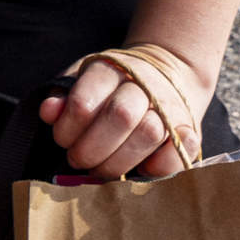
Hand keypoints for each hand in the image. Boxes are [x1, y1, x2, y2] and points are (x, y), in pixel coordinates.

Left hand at [41, 46, 211, 181]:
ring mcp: (170, 105)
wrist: (166, 71)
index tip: (64, 141)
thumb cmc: (112, 87)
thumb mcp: (82, 81)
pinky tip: (140, 169)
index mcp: (110, 69)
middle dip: (92, 149)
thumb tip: (49, 111)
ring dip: (118, 162)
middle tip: (80, 161)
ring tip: (102, 169)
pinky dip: (160, 166)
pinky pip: (181, 150)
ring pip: (149, 134)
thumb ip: (63, 97)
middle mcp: (143, 84)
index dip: (68, 130)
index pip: (84, 102)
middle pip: (119, 117)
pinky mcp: (190, 127)